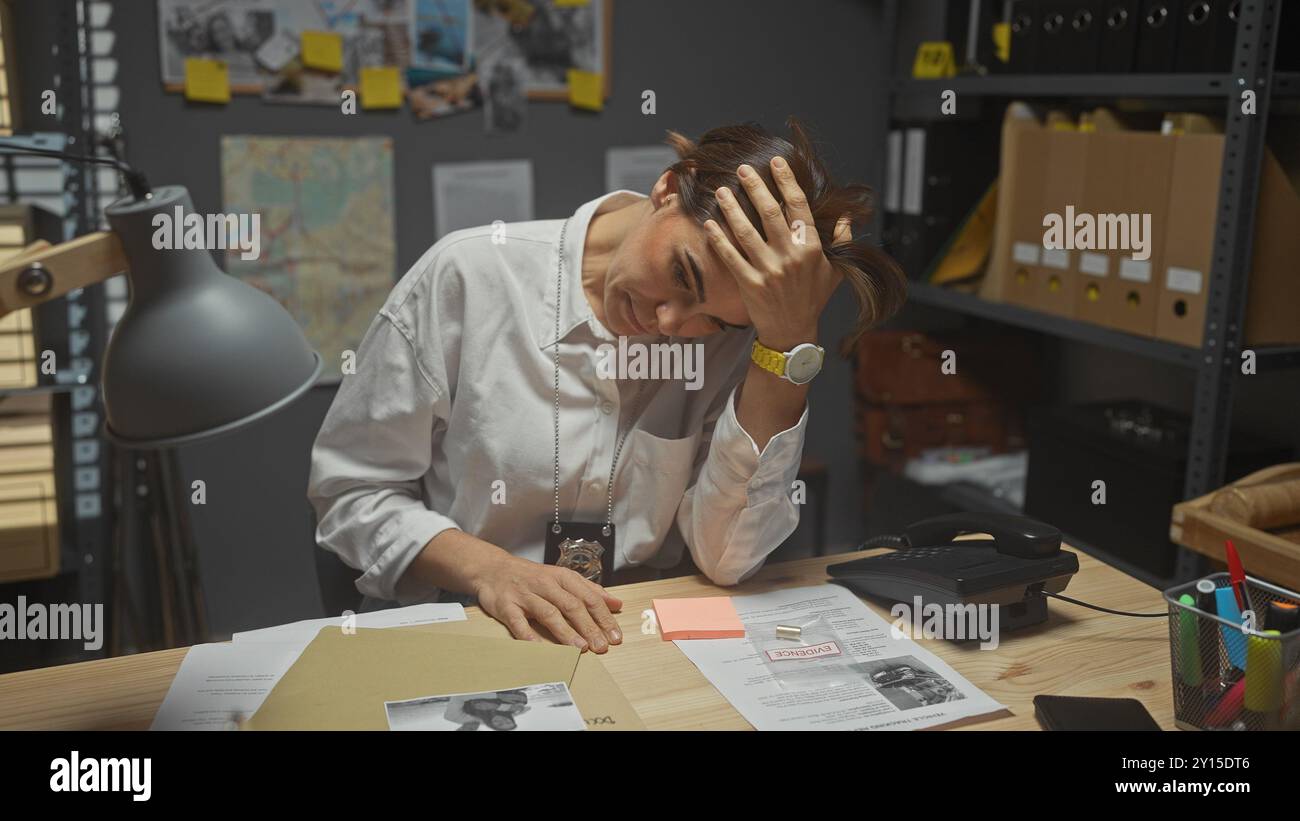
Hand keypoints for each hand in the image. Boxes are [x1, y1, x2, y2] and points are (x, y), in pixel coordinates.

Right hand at [473, 553, 622, 652]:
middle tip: (602, 646)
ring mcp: (525, 595)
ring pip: (549, 613)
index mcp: (562, 578)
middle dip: (589, 627)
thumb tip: (616, 604)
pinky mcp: (507, 606)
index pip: (589, 598)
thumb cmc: (532, 577)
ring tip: (580, 648)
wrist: (493, 568)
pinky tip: (540, 648)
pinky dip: (529, 636)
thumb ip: (590, 590)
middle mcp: (546, 585)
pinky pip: (518, 622)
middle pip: (572, 606)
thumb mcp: (563, 577)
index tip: (615, 635)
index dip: (604, 617)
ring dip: (566, 632)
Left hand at [704, 157, 851, 350]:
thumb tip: (846, 214)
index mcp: (812, 248)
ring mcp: (769, 270)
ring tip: (721, 190)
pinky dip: (718, 239)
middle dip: (755, 186)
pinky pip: (731, 256)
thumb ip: (841, 240)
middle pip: (770, 213)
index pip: (798, 206)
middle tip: (742, 169)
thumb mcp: (836, 270)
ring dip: (732, 208)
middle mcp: (790, 256)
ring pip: (746, 232)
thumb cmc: (813, 298)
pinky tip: (709, 223)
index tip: (776, 163)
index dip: (786, 181)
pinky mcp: (750, 284)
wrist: (792, 331)